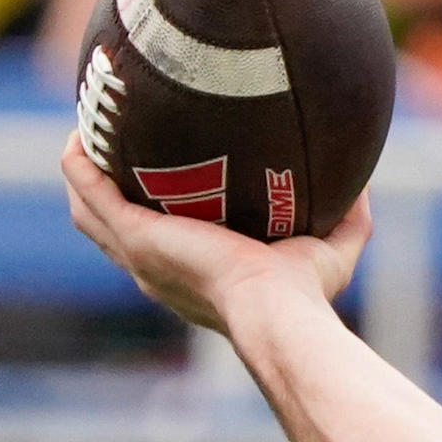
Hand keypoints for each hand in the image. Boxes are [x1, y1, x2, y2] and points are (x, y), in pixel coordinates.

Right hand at [60, 138, 366, 335]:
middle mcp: (155, 268)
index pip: (157, 243)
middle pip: (108, 225)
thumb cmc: (303, 295)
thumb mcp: (331, 251)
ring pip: (87, 210)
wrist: (276, 310)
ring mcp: (138, 253)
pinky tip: (79, 134)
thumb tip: (364, 183)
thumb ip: (347, 217)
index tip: (154, 178)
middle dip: (101, 186)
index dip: (148, 211)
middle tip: (105, 144)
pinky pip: (89, 192)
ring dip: (80, 172)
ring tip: (84, 132)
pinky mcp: (135, 235)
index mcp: (189, 274)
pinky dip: (78, 165)